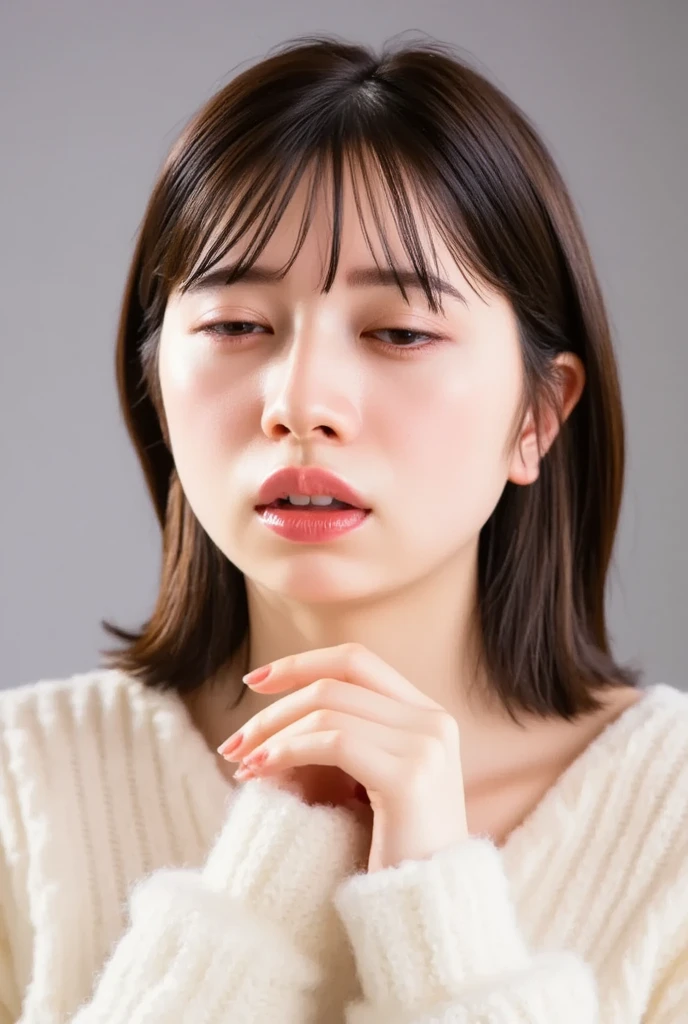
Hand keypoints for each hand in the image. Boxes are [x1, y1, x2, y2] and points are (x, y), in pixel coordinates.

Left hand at [218, 643, 468, 871]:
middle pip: (335, 684)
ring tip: (243, 764)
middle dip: (274, 708)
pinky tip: (264, 771)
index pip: (356, 660)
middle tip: (233, 743)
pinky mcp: (410, 777)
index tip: (252, 682)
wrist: (430, 910)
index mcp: (428, 715)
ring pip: (329, 711)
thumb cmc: (392, 852)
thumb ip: (345, 737)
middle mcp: (434, 721)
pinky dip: (289, 751)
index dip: (300, 663)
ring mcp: (427, 746)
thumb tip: (272, 715)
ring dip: (274, 733)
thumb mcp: (371, 781)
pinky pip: (334, 743)